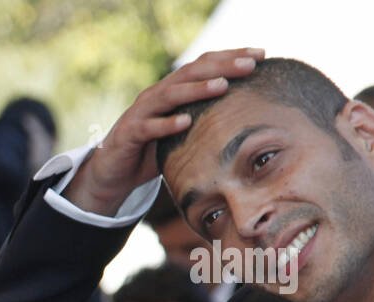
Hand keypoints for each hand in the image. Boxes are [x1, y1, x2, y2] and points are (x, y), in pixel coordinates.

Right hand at [64, 48, 265, 215]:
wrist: (112, 172)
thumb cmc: (151, 151)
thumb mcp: (182, 133)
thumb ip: (206, 121)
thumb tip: (248, 118)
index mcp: (172, 91)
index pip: (204, 65)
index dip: (231, 57)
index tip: (261, 56)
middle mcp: (157, 95)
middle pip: (191, 72)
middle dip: (222, 67)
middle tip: (250, 65)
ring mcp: (141, 112)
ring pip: (171, 94)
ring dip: (197, 89)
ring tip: (222, 86)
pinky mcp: (128, 134)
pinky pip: (148, 127)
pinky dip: (166, 124)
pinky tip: (185, 122)